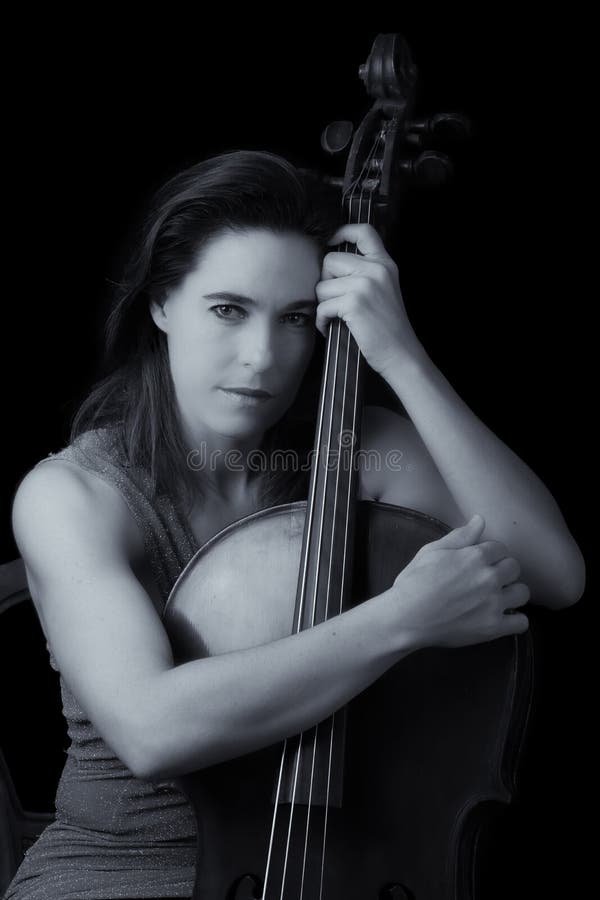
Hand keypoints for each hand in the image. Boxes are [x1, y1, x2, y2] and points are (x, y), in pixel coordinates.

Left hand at [315, 223, 423, 376]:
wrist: (400, 353)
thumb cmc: (388, 327)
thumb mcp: (385, 290)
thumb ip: (366, 272)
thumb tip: (330, 264)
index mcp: (384, 264)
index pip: (363, 232)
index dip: (342, 231)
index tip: (331, 241)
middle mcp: (376, 269)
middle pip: (330, 261)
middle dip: (325, 282)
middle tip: (334, 300)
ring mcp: (365, 285)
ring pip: (322, 286)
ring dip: (323, 304)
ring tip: (335, 317)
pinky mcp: (354, 302)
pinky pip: (322, 306)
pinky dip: (321, 320)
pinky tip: (329, 327)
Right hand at [377, 514, 529, 650]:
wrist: (406, 618)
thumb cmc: (414, 582)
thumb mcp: (432, 551)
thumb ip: (460, 535)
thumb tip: (481, 520)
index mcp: (475, 556)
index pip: (501, 548)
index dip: (492, 554)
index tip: (482, 562)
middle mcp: (489, 578)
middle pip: (514, 568)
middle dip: (503, 570)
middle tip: (488, 579)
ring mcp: (493, 604)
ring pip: (522, 593)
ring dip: (512, 593)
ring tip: (498, 597)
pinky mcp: (493, 628)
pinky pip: (521, 623)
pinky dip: (515, 620)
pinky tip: (503, 617)